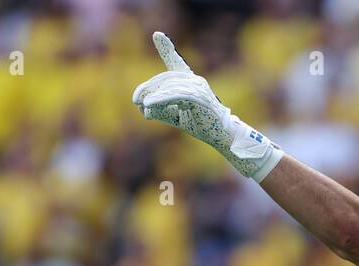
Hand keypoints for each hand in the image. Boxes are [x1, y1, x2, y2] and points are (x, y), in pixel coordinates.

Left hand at [131, 31, 282, 181]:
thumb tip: (144, 107)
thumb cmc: (201, 125)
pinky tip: (149, 105)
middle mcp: (195, 80)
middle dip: (147, 88)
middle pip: (165, 78)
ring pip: (169, 86)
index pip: (176, 62)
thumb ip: (160, 109)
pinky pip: (176, 95)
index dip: (167, 48)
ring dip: (153, 96)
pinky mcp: (200, 98)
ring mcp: (199, 87)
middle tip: (136, 101)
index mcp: (189, 82)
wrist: (223, 137)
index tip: (157, 35)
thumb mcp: (176, 116)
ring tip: (143, 106)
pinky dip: (161, 99)